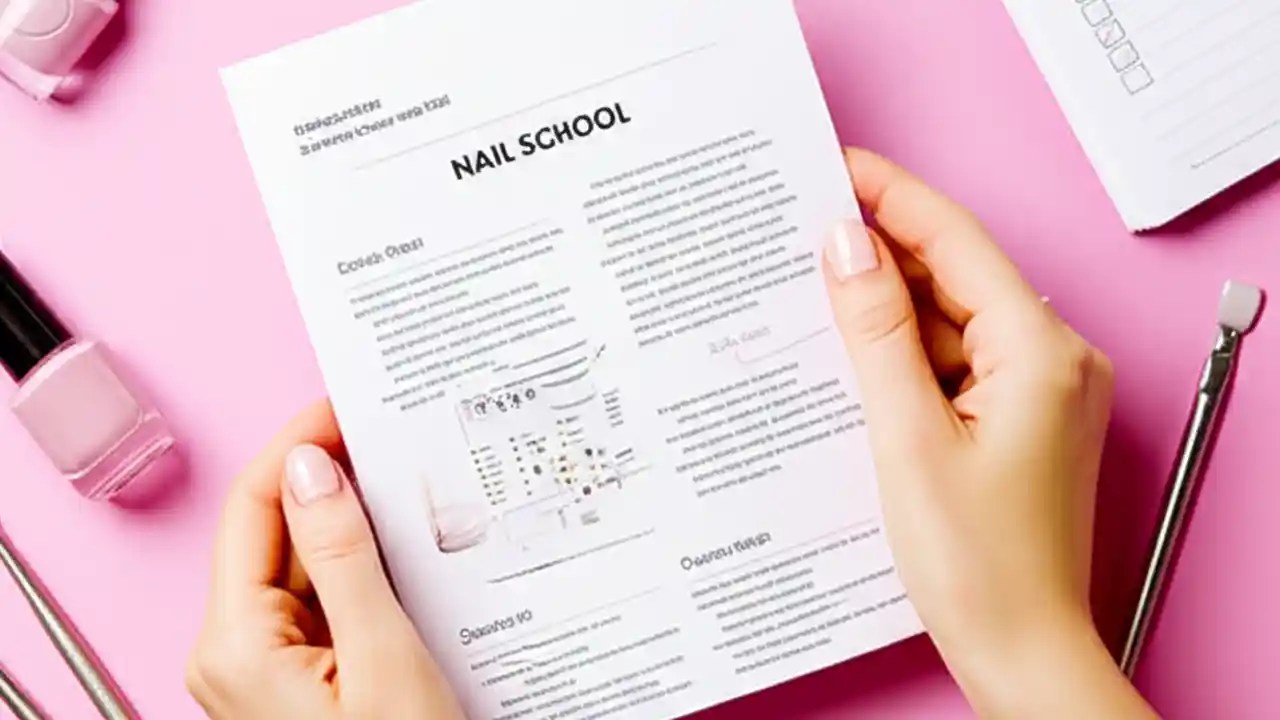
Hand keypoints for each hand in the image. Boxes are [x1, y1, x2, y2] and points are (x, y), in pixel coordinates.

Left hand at [187, 401, 464, 719]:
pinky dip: (360, 572)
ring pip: (304, 568)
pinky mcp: (297, 679)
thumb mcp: (382, 656)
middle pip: (276, 536)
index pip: (251, 509)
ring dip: (352, 529)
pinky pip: (322, 602)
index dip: (296, 449)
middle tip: (391, 442)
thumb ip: (343, 558)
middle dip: (332, 484)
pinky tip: (402, 554)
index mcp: (236, 643)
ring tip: (409, 492)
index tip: (343, 410)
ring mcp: (263, 667)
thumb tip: (313, 466)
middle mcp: (234, 652)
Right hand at [823, 149, 1152, 717]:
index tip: (833, 165)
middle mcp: (1052, 358)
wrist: (1018, 651)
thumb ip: (876, 332)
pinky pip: (954, 363)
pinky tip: (848, 357)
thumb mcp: (907, 436)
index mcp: (1040, 351)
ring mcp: (1038, 390)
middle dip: (878, 254)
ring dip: (884, 310)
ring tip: (806, 298)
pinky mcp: (1017, 419)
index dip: (891, 195)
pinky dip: (904, 356)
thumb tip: (846, 243)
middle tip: (799, 231)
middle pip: (953, 277)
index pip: (955, 241)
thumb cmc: (976, 563)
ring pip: (949, 321)